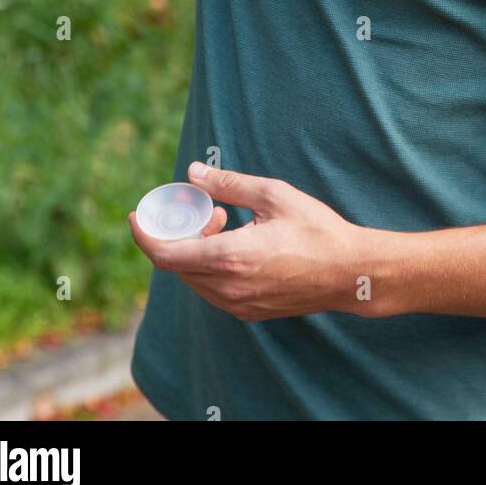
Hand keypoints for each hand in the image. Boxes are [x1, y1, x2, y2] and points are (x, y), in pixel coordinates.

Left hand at [127, 163, 367, 320]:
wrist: (350, 273)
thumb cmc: (316, 229)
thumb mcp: (273, 195)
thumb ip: (229, 184)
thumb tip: (192, 172)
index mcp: (230, 258)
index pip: (166, 254)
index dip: (144, 235)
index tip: (135, 215)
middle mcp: (228, 288)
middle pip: (177, 264)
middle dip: (180, 232)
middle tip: (205, 208)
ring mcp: (238, 304)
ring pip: (193, 278)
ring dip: (196, 249)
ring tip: (226, 221)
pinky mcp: (249, 312)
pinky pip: (212, 289)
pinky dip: (210, 265)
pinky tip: (236, 243)